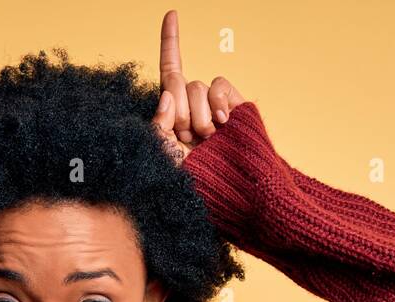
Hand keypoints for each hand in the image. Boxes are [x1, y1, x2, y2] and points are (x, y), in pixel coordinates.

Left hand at [152, 9, 245, 165]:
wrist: (229, 190)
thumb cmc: (193, 180)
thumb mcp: (162, 155)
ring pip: (197, 86)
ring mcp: (215, 105)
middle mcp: (194, 105)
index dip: (170, 43)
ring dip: (198, 116)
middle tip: (189, 139)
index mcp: (174, 115)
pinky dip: (217, 102)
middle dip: (179, 111)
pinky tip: (223, 124)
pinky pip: (219, 85)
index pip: (169, 72)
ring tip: (207, 141)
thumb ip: (158, 123)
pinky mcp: (236, 105)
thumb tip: (169, 92)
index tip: (172, 14)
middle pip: (178, 82)